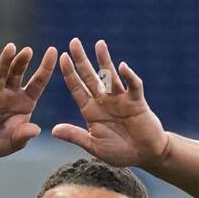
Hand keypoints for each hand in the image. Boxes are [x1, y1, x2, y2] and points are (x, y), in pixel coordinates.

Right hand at [0, 43, 57, 158]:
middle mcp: (9, 94)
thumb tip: (35, 129)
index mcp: (24, 102)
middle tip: (28, 51)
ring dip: (4, 61)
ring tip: (10, 48)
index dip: (45, 68)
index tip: (54, 51)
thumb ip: (23, 136)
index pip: (37, 83)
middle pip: (17, 73)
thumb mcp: (14, 143)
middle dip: (22, 61)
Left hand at [53, 38, 168, 169]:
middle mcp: (104, 101)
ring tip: (99, 44)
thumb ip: (76, 136)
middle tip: (74, 42)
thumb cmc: (119, 153)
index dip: (70, 74)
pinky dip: (128, 77)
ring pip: (111, 76)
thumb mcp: (94, 146)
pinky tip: (122, 67)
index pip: (77, 89)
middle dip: (82, 60)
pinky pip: (133, 86)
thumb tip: (53, 130)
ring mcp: (120, 99)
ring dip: (105, 61)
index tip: (62, 58)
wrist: (144, 155)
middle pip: (91, 77)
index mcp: (91, 111)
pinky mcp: (137, 102)